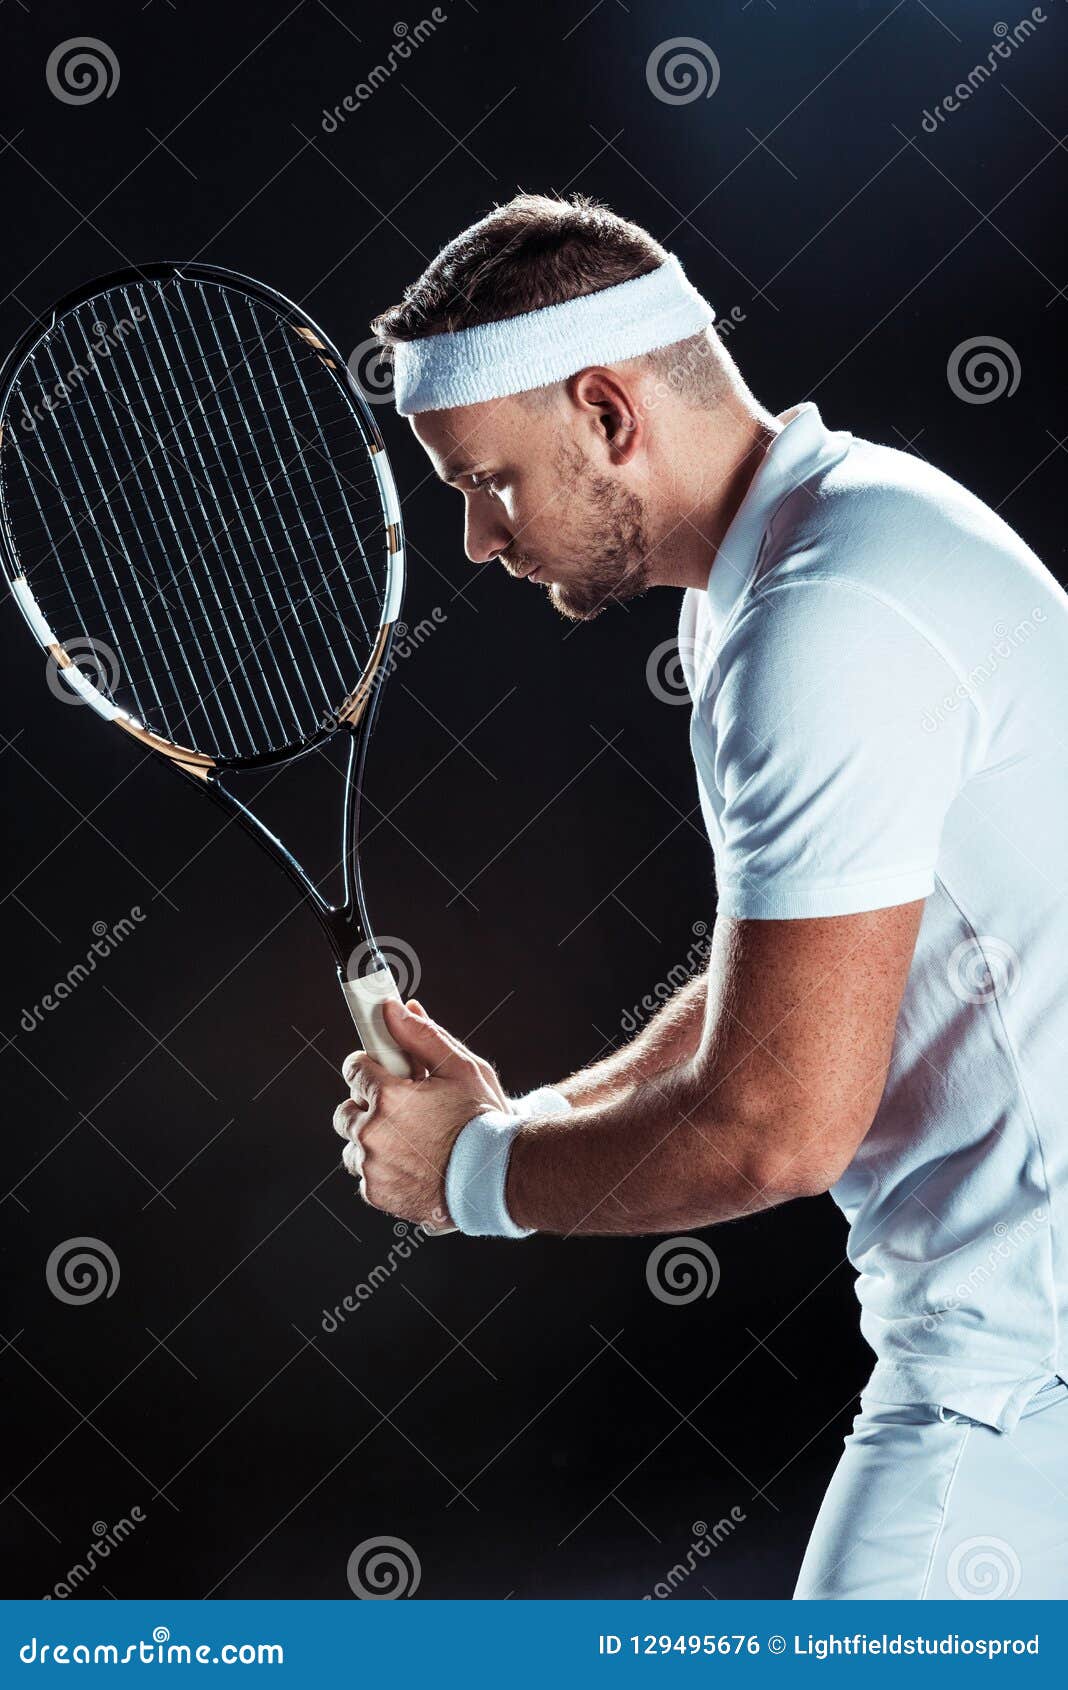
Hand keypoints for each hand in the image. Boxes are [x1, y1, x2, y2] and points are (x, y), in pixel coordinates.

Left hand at [334, 1000, 508, 1229]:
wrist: (497, 1179)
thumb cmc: (484, 1122)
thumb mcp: (461, 1069)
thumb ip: (422, 1036)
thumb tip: (395, 1009)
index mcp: (389, 1097)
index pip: (353, 1068)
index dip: (368, 1067)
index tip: (378, 1071)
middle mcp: (373, 1131)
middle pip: (346, 1110)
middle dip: (367, 1106)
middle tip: (399, 1110)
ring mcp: (372, 1165)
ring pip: (353, 1145)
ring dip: (371, 1140)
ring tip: (407, 1141)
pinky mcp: (377, 1192)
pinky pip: (365, 1175)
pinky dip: (381, 1170)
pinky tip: (410, 1165)